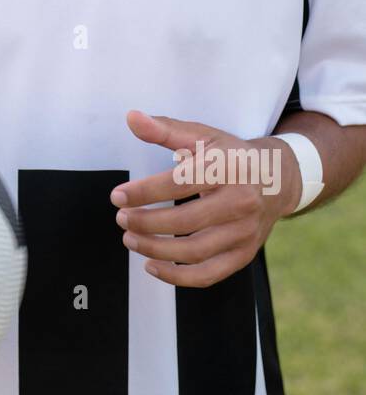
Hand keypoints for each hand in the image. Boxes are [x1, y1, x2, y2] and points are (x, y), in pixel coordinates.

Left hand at [112, 111, 301, 287]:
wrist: (277, 179)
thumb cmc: (231, 156)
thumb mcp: (202, 135)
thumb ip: (165, 129)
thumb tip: (132, 118)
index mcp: (228, 168)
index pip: (179, 183)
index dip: (144, 192)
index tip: (117, 196)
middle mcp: (241, 201)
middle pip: (185, 221)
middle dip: (146, 222)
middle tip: (122, 219)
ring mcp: (244, 232)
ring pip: (195, 251)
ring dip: (155, 249)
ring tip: (130, 239)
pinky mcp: (244, 254)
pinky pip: (209, 274)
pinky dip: (177, 277)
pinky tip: (152, 266)